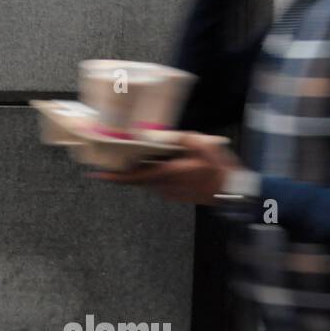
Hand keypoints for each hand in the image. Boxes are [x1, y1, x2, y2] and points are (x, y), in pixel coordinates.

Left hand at [90, 133, 240, 204]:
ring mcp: (168, 193)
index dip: (115, 177)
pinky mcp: (173, 195)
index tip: (97, 175)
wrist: (232, 191)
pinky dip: (152, 174)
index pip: (135, 177)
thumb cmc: (219, 169)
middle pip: (136, 179)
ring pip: (146, 181)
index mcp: (168, 173)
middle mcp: (164, 186)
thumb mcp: (205, 146)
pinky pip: (156, 184)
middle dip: (123, 169)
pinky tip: (159, 163)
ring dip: (140, 170)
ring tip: (137, 156)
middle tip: (110, 158)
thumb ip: (185, 139)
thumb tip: (170, 135)